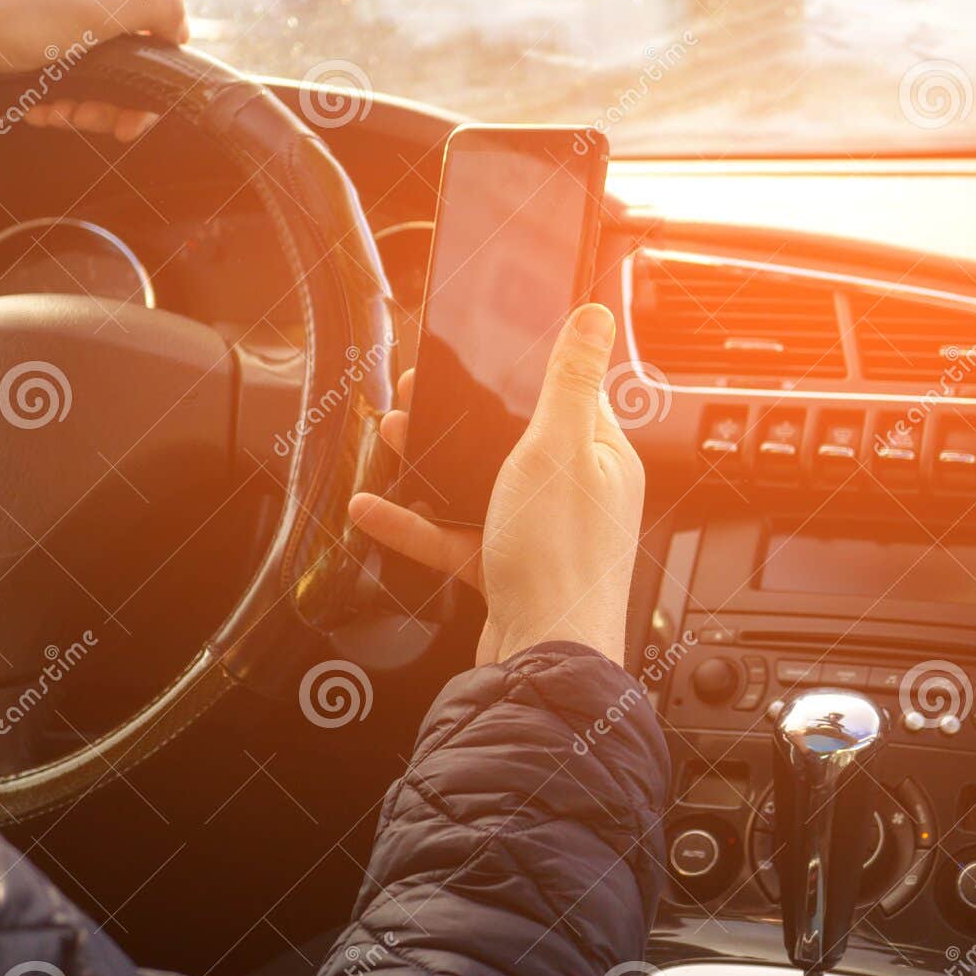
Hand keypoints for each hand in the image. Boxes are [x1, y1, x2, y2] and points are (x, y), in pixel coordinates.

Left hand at [0, 0, 187, 140]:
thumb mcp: (106, 3)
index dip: (149, 85)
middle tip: (90, 121)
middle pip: (125, 65)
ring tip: (56, 112)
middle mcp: (84, 0)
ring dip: (80, 107)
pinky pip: (57, 79)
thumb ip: (160, 7)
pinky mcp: (26, 41)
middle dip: (111, 101)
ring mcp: (55, 21)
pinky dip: (52, 99)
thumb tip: (180, 29)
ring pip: (91, 78)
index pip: (155, 39)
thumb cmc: (11, 10)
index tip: (134, 117)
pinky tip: (37, 107)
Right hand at [349, 305, 644, 667]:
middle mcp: (576, 495)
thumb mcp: (559, 448)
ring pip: (477, 487)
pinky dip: (413, 523)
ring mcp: (539, 535)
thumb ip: (570, 380)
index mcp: (601, 459)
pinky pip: (453, 536)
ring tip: (390, 436)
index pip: (566, 398)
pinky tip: (374, 508)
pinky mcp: (505, 570)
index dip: (517, 373)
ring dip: (430, 464)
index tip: (472, 354)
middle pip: (511, 440)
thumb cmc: (560, 561)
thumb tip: (595, 318)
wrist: (540, 658)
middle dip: (458, 418)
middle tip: (415, 393)